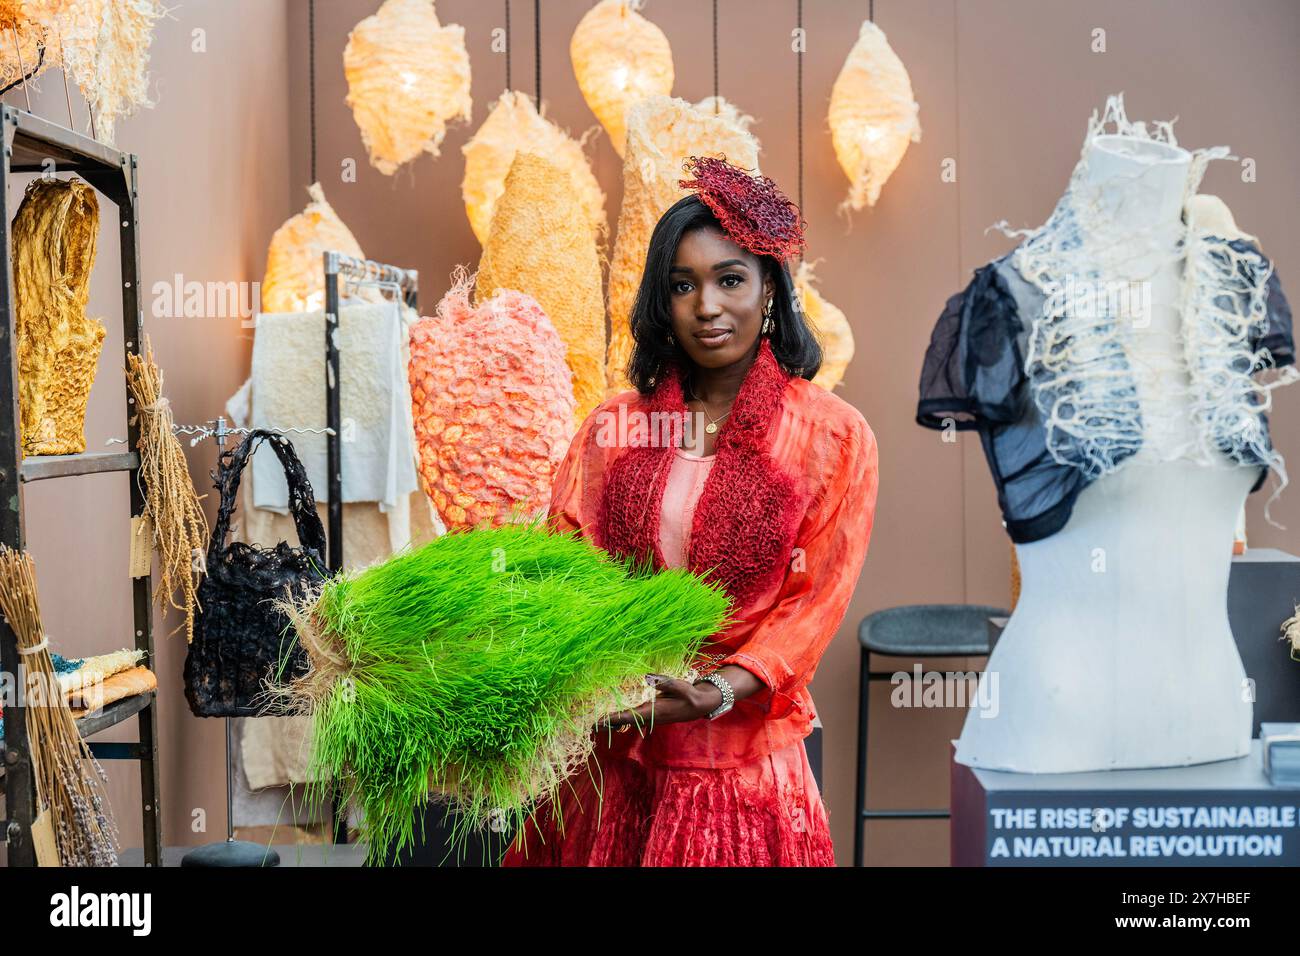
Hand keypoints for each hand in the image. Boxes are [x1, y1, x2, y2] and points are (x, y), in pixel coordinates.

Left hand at [596, 676, 722, 732]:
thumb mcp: (679, 686)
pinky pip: (632, 717)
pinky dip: (621, 718)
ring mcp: (649, 715)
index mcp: (653, 711)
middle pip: (624, 721)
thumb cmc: (689, 695)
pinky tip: (612, 720)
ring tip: (596, 725)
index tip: (600, 722)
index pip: (629, 716)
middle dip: (608, 724)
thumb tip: (648, 678)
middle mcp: (648, 716)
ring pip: (627, 720)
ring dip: (612, 722)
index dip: (614, 719)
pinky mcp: (650, 713)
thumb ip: (665, 682)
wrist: (698, 705)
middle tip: (590, 727)